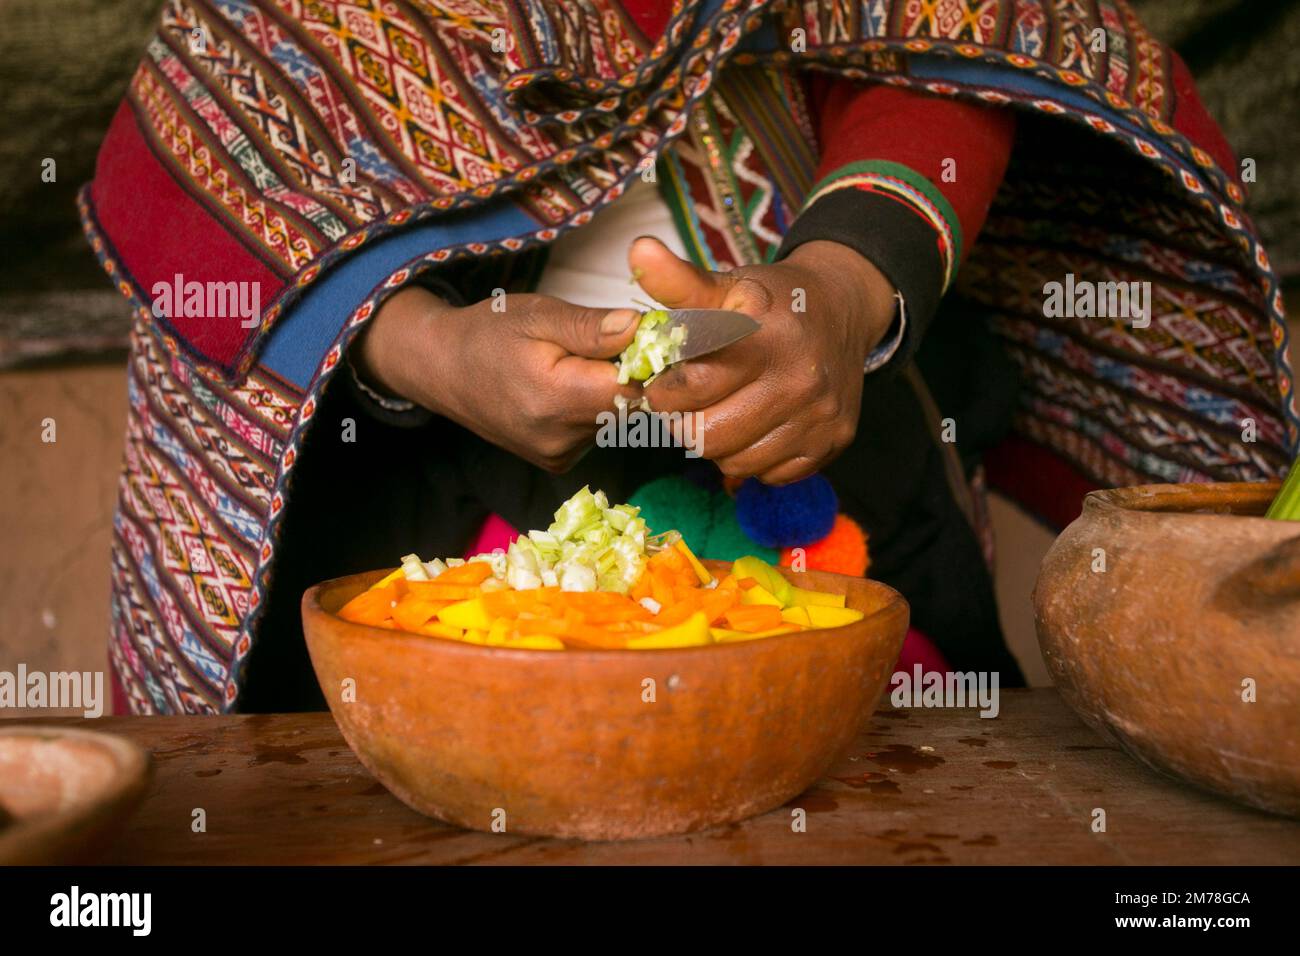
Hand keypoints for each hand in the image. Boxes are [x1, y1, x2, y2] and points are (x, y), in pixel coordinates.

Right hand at [353, 285, 640, 471]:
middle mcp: (559, 439)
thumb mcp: (538, 314)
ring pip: (615, 421)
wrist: (444, 370)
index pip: (634, 388)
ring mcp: (558, 456)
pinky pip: (597, 432)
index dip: (647, 361)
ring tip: (579, 365)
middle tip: (606, 343)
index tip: (645, 337)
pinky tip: (570, 389)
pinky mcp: (557, 462)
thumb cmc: (491, 332)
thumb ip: (591, 327)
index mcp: (556, 399)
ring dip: (611, 392)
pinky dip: (594, 409)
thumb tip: (642, 329)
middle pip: (628, 407)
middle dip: (629, 375)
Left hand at [628, 237, 897, 483]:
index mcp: (764, 337)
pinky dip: (753, 457)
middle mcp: (798, 379)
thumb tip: (638, 250)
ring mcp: (818, 416)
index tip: (664, 382)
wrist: (843, 309)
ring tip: (721, 413)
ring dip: (718, 444)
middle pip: (709, 435)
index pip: (692, 386)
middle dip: (687, 423)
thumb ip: (678, 281)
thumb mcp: (727, 284)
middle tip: (688, 404)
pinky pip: (770, 473)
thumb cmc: (772, 300)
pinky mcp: (831, 442)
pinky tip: (754, 426)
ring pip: (736, 461)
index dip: (666, 390)